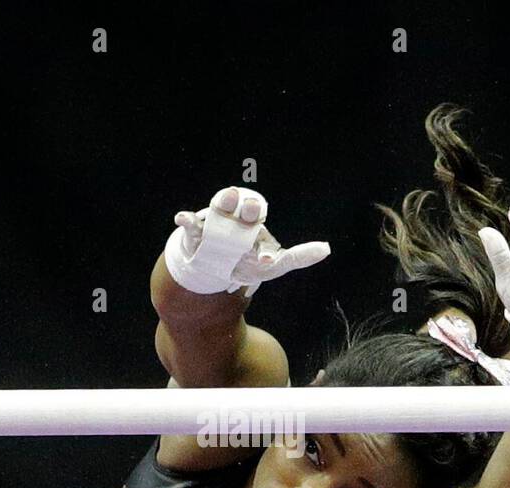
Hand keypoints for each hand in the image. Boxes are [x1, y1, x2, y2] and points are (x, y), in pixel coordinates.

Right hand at [172, 186, 330, 291]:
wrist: (218, 269)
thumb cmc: (248, 263)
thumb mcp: (275, 264)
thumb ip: (298, 256)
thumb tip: (327, 248)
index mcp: (256, 225)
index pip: (264, 224)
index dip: (264, 240)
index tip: (265, 260)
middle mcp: (237, 219)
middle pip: (244, 209)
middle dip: (249, 207)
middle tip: (252, 207)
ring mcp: (216, 225)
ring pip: (220, 208)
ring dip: (225, 200)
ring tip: (230, 197)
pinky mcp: (196, 233)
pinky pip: (191, 224)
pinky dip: (186, 219)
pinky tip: (182, 217)